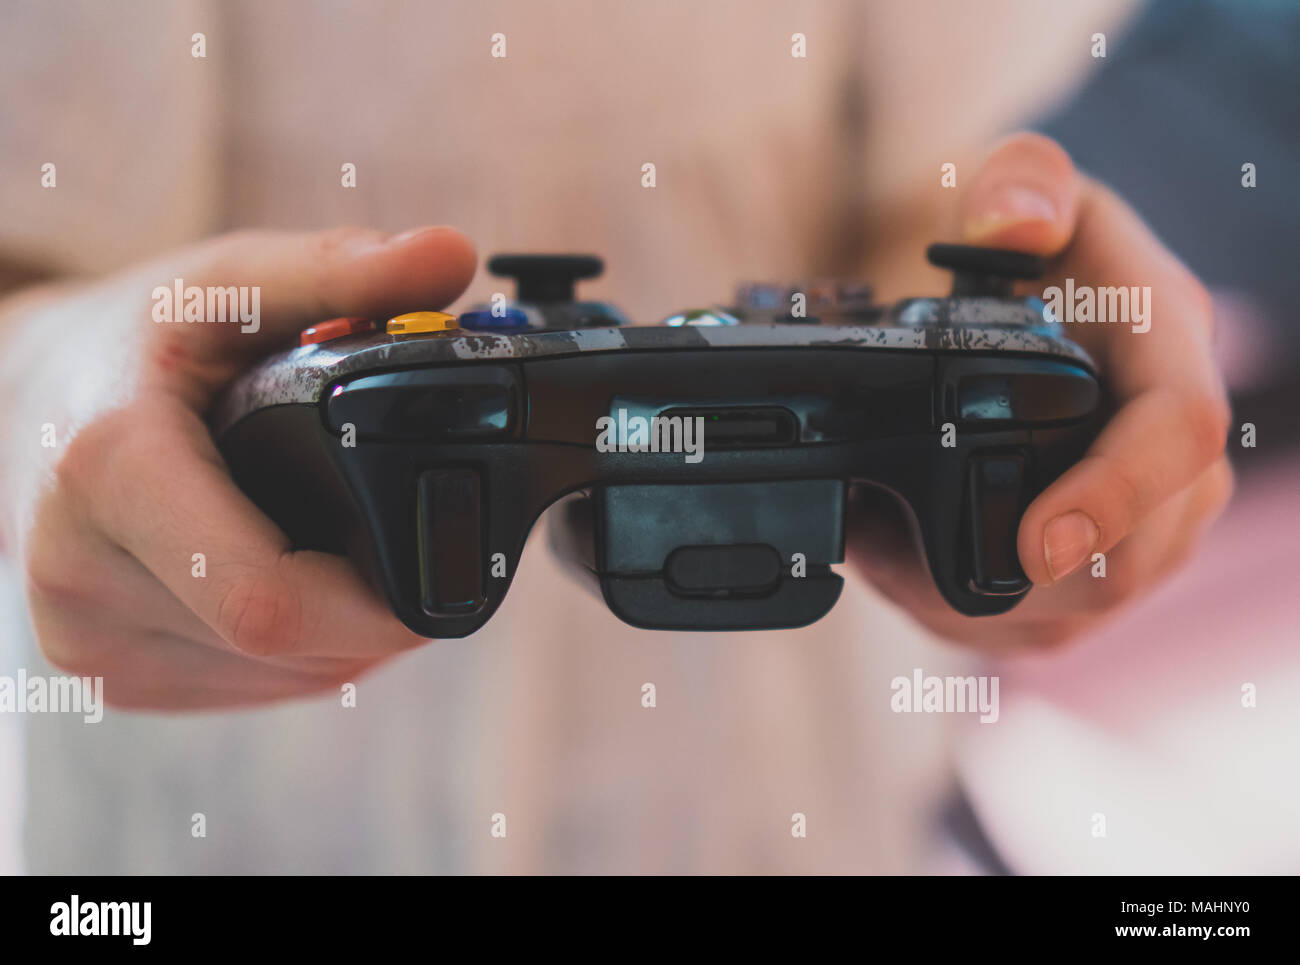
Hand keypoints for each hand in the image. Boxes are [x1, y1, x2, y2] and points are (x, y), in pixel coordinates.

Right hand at [2, 226, 476, 706]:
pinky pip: (251, 685)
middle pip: (289, 646)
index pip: (267, 602)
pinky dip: (304, 648)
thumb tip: (448, 256)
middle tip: (416, 537)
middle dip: (379, 609)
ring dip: (346, 631)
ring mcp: (93, 644)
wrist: (21, 400)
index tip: (445, 562)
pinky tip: (300, 577)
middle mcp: (84, 580)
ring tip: (347, 543)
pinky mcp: (110, 676)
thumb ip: (337, 272)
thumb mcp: (224, 282)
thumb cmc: (129, 340)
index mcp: (109, 478)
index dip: (376, 603)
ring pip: (281, 678)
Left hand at [848, 133, 1232, 649]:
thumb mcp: (1019, 179)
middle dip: (1015, 579)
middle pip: (1136, 552)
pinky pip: (1063, 618)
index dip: (1113, 496)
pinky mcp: (1110, 554)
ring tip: (883, 554)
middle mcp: (1172, 439)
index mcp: (1165, 341)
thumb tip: (1012, 224)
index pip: (1176, 431)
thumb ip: (1018, 181)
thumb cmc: (1025, 237)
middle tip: (888, 549)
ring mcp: (1151, 507)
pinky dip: (981, 617)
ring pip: (1093, 604)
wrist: (1035, 290)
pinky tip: (909, 578)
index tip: (1035, 543)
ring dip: (985, 605)